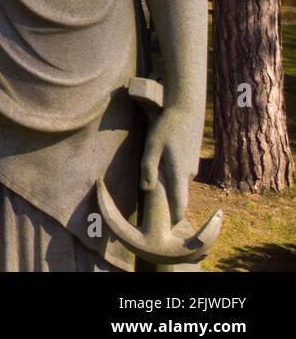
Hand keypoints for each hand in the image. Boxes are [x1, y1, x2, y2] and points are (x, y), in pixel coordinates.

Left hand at [141, 105, 201, 223]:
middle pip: (178, 194)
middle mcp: (188, 173)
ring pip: (177, 182)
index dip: (175, 217)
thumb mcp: (152, 146)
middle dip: (168, 202)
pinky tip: (162, 163)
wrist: (186, 109)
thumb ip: (149, 168)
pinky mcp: (191, 159)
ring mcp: (192, 167)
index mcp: (178, 173)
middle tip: (155, 210)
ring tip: (153, 183)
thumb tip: (147, 189)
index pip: (179, 203)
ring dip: (168, 184)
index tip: (169, 229)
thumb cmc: (166, 127)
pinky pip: (179, 173)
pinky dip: (171, 173)